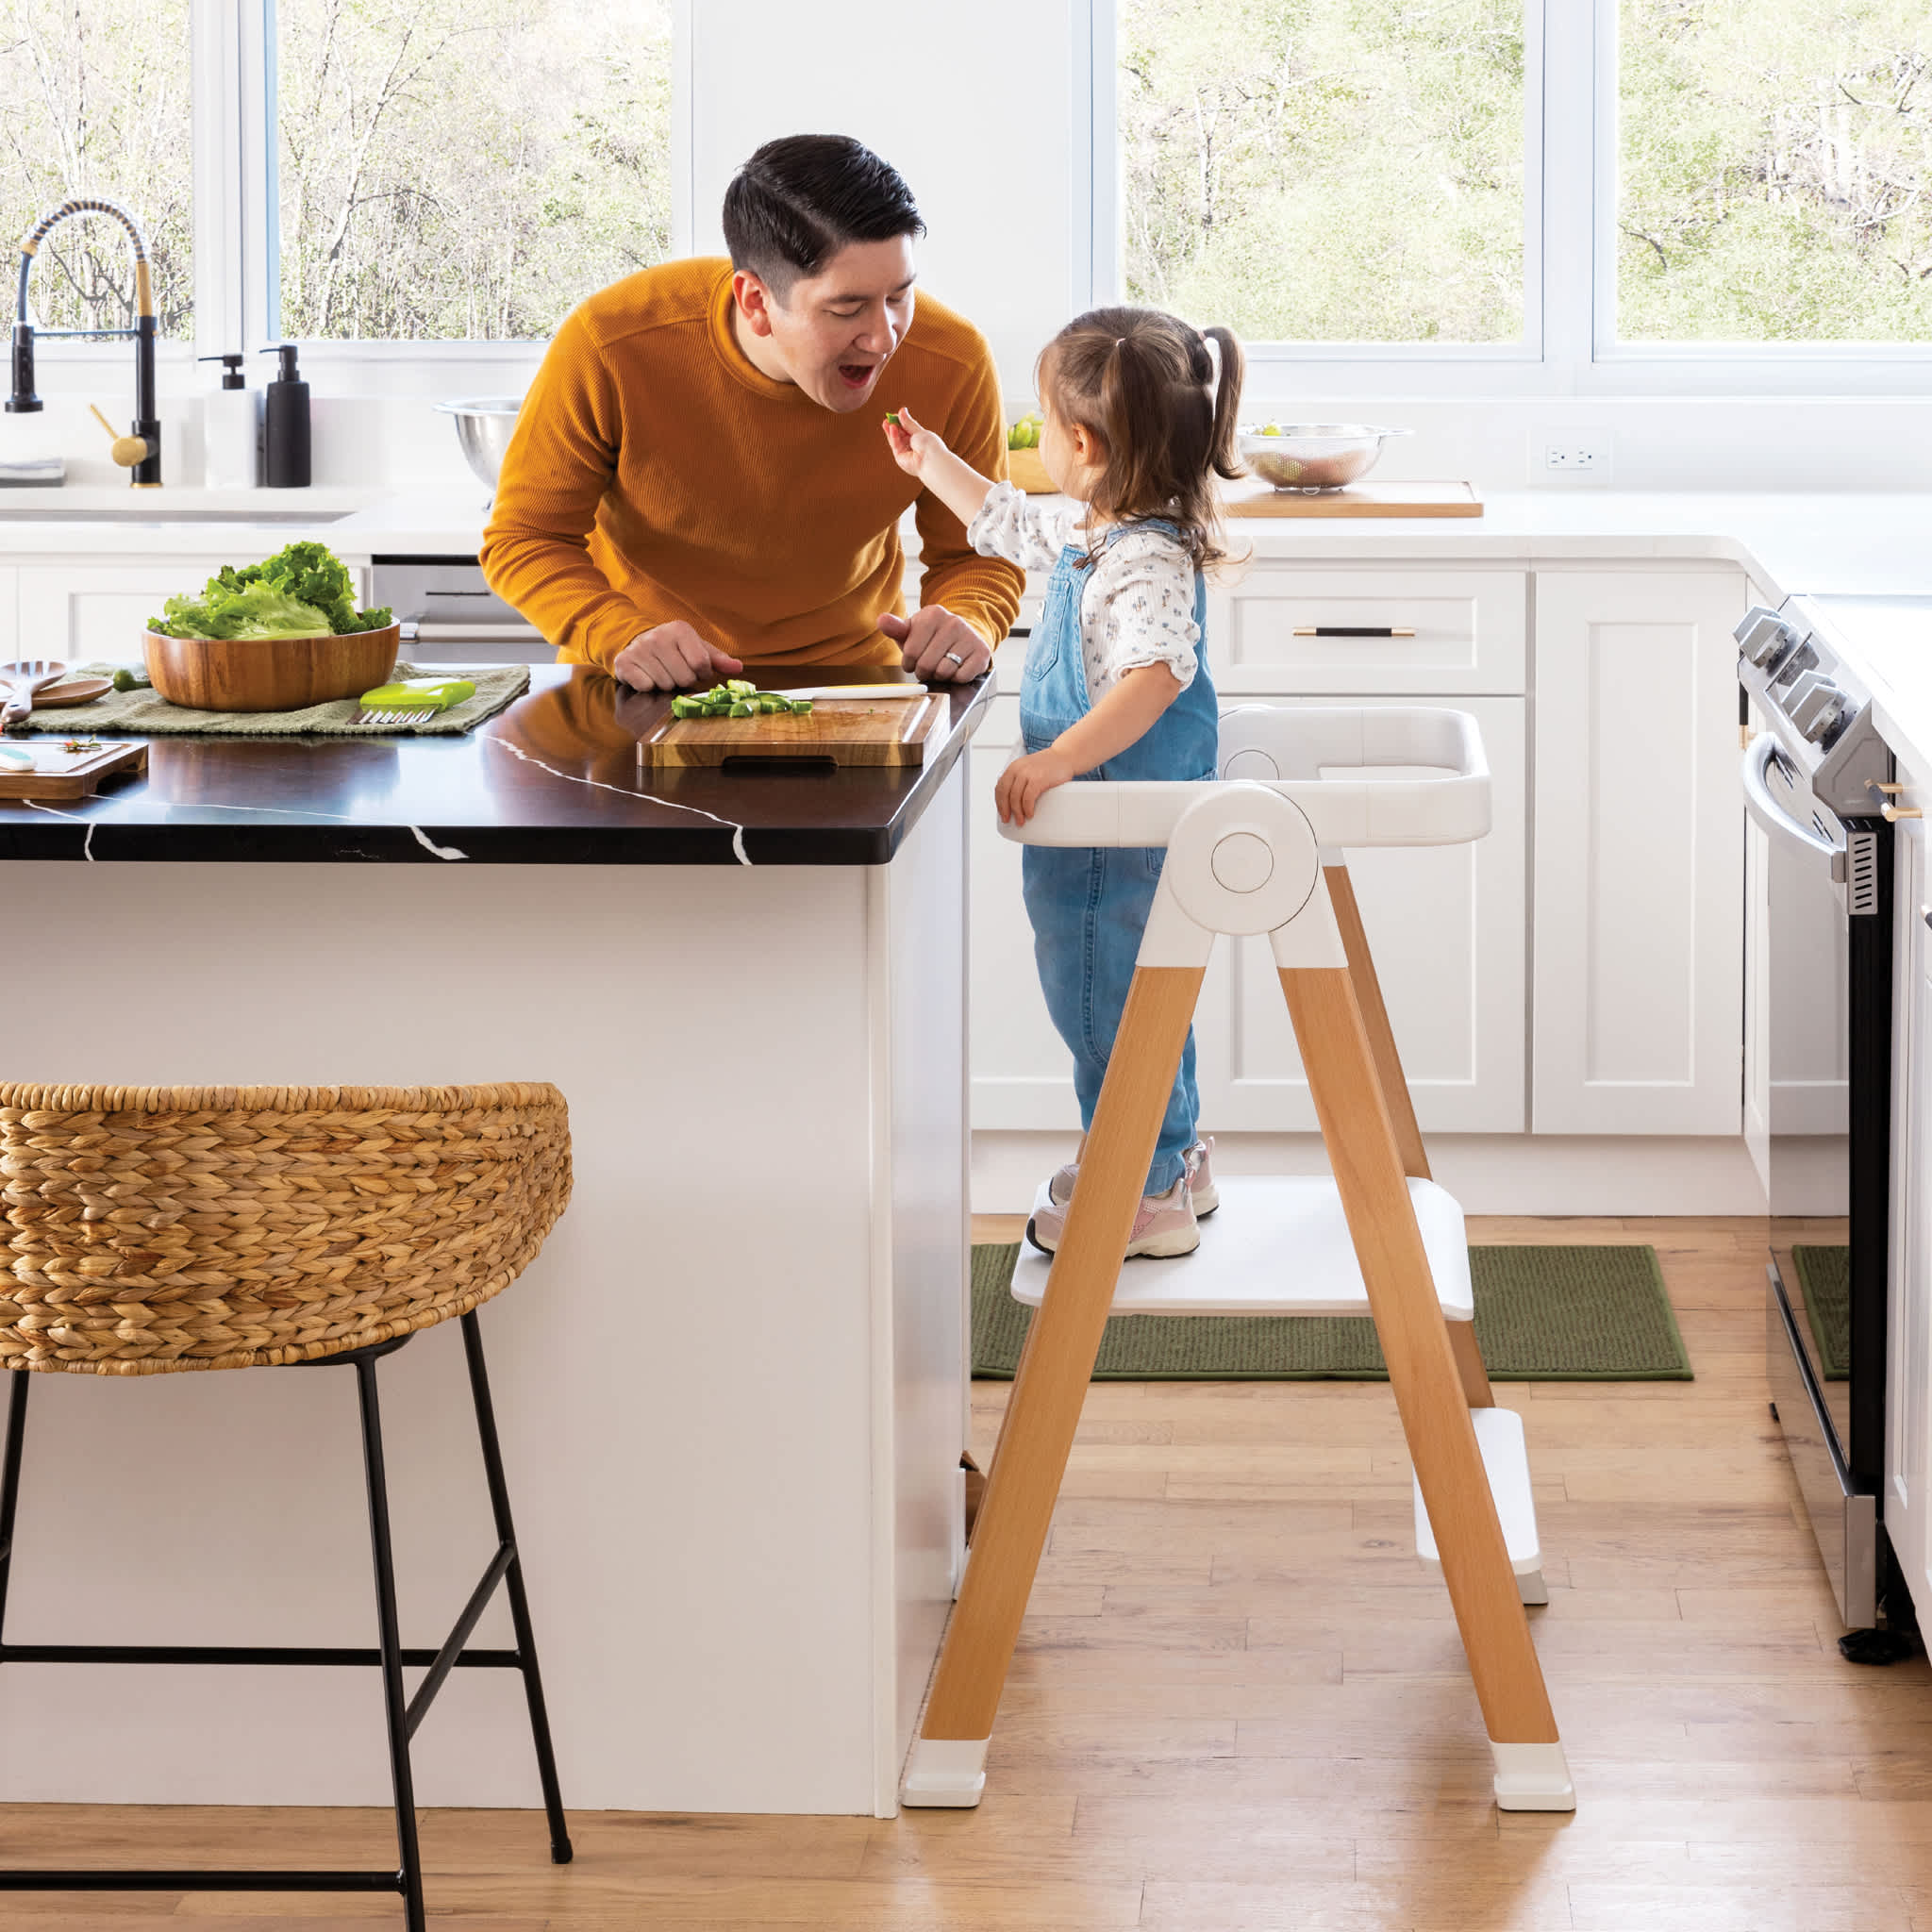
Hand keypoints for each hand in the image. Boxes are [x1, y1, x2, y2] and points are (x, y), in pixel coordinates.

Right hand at [612, 621, 743, 691]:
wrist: (637, 643)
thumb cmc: (673, 649)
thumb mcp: (697, 649)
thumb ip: (718, 659)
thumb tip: (738, 668)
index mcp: (680, 629)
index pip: (701, 664)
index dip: (701, 673)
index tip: (695, 669)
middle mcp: (658, 636)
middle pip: (684, 677)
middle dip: (683, 680)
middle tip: (675, 671)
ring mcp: (640, 649)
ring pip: (665, 684)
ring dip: (666, 684)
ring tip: (662, 672)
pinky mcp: (624, 662)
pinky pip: (646, 686)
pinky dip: (648, 686)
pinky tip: (647, 676)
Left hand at [880, 606, 990, 682]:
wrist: (965, 636)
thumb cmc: (933, 637)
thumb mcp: (912, 631)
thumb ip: (895, 628)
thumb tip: (881, 620)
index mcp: (933, 614)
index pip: (911, 651)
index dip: (909, 663)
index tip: (913, 660)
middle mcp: (953, 622)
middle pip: (927, 664)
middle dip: (924, 671)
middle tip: (928, 666)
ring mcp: (970, 637)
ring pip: (944, 672)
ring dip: (940, 675)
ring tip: (942, 665)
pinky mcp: (982, 653)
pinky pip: (962, 677)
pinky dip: (956, 678)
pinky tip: (956, 668)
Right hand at [882, 404, 946, 481]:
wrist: (931, 459)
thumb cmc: (929, 445)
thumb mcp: (918, 430)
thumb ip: (908, 423)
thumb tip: (902, 410)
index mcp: (920, 439)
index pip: (908, 429)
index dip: (901, 422)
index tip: (896, 414)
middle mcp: (912, 446)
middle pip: (900, 435)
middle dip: (893, 426)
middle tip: (887, 418)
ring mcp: (906, 452)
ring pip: (896, 440)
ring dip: (891, 431)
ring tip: (886, 422)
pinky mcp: (900, 458)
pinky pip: (895, 445)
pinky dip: (893, 436)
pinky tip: (892, 428)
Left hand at [995, 747, 1076, 826]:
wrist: (1065, 756)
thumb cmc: (1049, 765)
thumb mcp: (1028, 768)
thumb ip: (1019, 779)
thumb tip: (1013, 801)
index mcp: (1013, 767)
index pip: (999, 787)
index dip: (999, 802)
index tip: (1002, 813)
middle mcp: (1018, 769)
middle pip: (1005, 793)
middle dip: (1005, 809)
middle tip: (1007, 820)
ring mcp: (1028, 773)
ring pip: (1015, 797)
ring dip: (1017, 812)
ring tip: (1020, 821)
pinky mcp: (1039, 779)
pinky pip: (1028, 798)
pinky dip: (1027, 808)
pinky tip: (1029, 814)